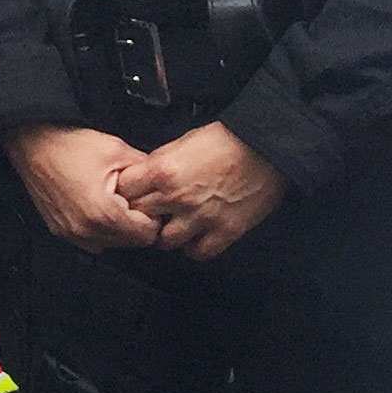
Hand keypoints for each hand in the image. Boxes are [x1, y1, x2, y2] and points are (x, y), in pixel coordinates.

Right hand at [5, 123, 159, 251]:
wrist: (34, 142)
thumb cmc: (70, 145)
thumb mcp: (118, 151)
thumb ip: (146, 172)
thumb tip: (163, 184)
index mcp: (103, 214)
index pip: (146, 235)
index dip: (153, 217)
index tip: (148, 203)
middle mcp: (85, 230)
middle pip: (130, 243)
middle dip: (136, 224)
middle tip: (132, 200)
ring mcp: (70, 233)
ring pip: (110, 244)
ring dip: (118, 229)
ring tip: (114, 202)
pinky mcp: (60, 230)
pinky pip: (90, 241)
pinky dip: (99, 229)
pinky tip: (98, 207)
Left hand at [118, 121, 286, 261]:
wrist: (266, 147)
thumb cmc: (226, 139)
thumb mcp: (182, 141)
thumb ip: (160, 162)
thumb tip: (145, 177)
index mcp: (163, 170)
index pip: (125, 190)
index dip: (126, 191)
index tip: (131, 193)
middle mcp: (177, 197)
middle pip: (140, 217)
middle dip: (141, 214)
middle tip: (150, 211)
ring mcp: (200, 217)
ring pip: (165, 242)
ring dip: (166, 234)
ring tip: (173, 225)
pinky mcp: (224, 231)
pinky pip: (198, 252)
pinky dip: (194, 247)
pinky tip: (195, 236)